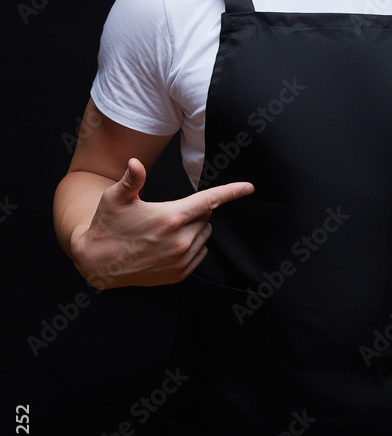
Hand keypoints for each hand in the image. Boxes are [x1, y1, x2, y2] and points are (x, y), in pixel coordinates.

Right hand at [71, 158, 253, 288]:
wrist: (98, 262)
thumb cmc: (107, 225)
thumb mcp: (115, 198)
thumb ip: (131, 179)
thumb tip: (136, 162)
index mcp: (171, 217)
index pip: (209, 200)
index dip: (231, 191)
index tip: (248, 187)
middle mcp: (181, 240)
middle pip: (205, 217)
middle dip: (193, 212)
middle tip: (168, 213)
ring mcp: (182, 259)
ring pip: (204, 235)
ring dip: (193, 229)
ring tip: (164, 230)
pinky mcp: (180, 274)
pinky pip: (200, 253)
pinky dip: (192, 246)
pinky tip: (168, 245)